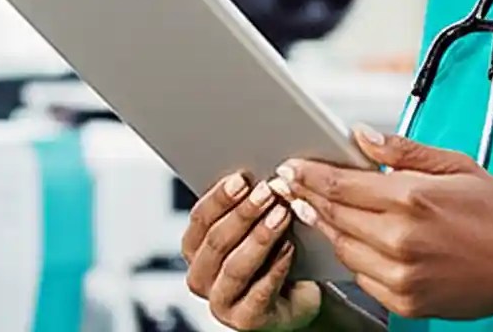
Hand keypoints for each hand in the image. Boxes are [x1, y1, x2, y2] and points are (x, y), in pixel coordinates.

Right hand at [181, 173, 321, 330]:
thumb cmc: (273, 258)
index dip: (219, 197)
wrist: (296, 299)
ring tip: (281, 215)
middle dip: (243, 213)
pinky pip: (259, 292)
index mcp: (196, 248)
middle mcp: (201, 275)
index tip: (242, 178)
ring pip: (235, 266)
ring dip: (260, 238)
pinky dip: (275, 268)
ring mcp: (220, 301)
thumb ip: (253, 207)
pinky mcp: (244, 320)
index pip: (199, 219)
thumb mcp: (258, 227)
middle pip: (216, 241)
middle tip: (267, 192)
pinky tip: (289, 249)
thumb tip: (265, 176)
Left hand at [273, 126, 492, 320]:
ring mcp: (401, 273)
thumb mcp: (457, 166)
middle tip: (289, 185)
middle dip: (307, 198)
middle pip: (334, 215)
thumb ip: (404, 151)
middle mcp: (401, 237)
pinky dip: (353, 256)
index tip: (291, 167)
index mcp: (412, 198)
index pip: (342, 184)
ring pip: (342, 247)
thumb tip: (362, 135)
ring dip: (326, 227)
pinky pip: (362, 276)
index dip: (310, 175)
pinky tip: (355, 241)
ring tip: (316, 210)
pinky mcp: (404, 299)